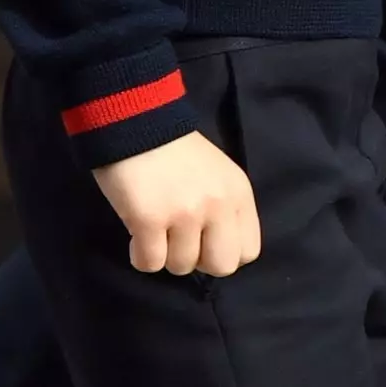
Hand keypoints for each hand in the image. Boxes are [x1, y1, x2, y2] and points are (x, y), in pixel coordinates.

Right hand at [96, 130, 261, 276]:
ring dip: (164, 254)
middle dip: (197, 261)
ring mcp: (184, 213)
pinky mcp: (149, 219)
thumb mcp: (217, 175)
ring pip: (180, 267)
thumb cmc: (176, 151)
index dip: (223, 252)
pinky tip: (136, 235)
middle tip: (178, 240)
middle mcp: (218, 205)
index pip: (249, 251)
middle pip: (221, 266)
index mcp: (238, 194)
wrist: (136, 119)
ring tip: (154, 229)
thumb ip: (225, 209)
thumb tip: (214, 249)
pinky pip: (149, 263)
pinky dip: (139, 255)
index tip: (203, 240)